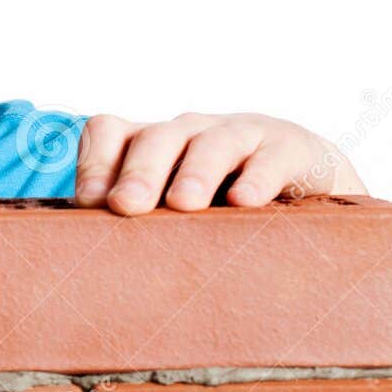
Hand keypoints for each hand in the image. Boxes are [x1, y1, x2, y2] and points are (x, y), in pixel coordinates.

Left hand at [74, 112, 367, 214]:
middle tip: (126, 206)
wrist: (303, 180)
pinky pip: (270, 157)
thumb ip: (138, 223)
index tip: (89, 202)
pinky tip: (245, 202)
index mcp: (150, 145)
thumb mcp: (174, 209)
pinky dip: (258, 178)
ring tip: (183, 204)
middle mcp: (187, 133)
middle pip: (155, 139)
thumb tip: (88, 258)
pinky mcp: (287, 148)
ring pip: (210, 143)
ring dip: (194, 173)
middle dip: (138, 173)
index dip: (94, 163)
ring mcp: (238, 135)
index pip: (109, 133)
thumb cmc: (219, 201)